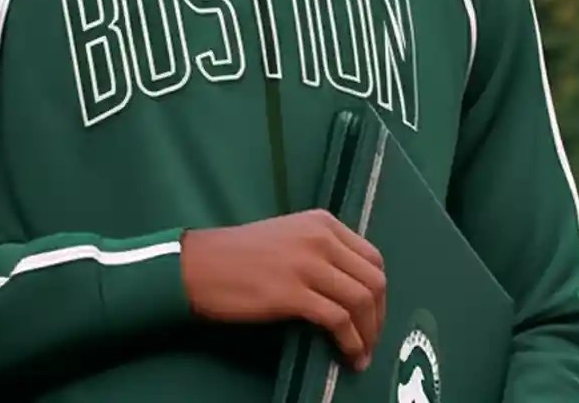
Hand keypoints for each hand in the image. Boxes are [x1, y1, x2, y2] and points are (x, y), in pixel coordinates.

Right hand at [180, 210, 386, 370]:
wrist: (198, 265)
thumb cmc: (238, 254)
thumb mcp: (288, 236)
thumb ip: (321, 250)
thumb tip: (351, 284)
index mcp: (322, 222)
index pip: (373, 257)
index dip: (380, 292)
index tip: (374, 315)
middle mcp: (321, 239)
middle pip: (373, 280)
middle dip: (379, 317)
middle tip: (372, 340)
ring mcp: (307, 264)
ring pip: (361, 301)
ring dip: (368, 335)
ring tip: (362, 355)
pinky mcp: (292, 293)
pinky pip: (338, 320)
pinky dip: (350, 342)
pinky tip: (348, 355)